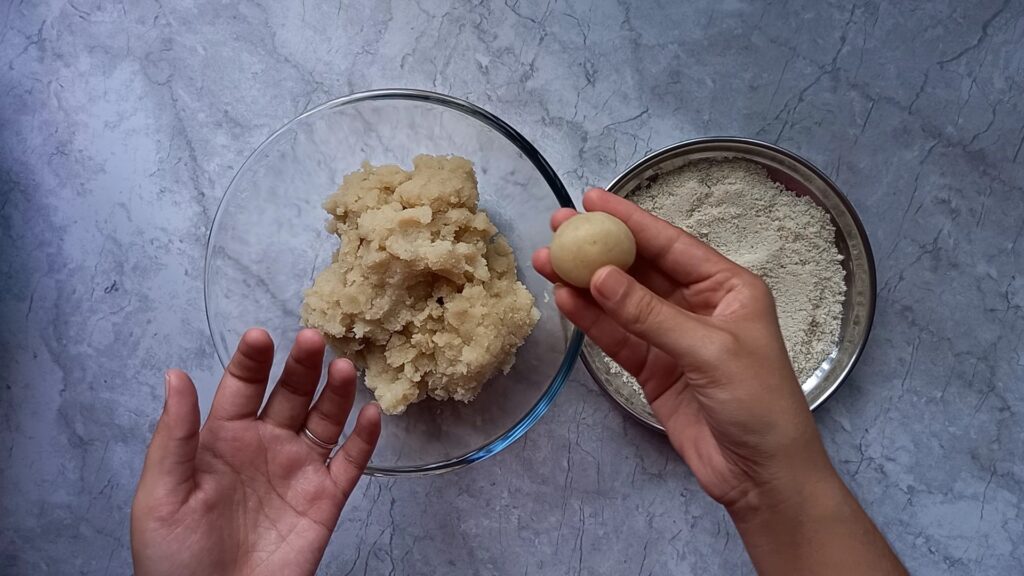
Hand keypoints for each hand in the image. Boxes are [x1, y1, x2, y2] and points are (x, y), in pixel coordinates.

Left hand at [131, 328, 380, 575]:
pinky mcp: (325, 500)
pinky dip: (365, 438)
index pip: (241, 386)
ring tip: (344, 367)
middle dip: (301, 365)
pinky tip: (371, 414)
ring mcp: (298, 471)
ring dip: (336, 392)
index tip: (261, 336)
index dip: (252, 360)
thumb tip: (175, 374)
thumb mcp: (161, 495)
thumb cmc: (174, 559)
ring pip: (324, 419)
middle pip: (289, 393)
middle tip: (312, 338)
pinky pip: (351, 463)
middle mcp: (264, 446)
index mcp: (222, 439)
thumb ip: (174, 435)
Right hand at [534, 189, 904, 574]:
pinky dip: (592, 321)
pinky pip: (618, 337)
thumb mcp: (709, 351)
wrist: (761, 475)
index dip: (630, 221)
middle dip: (600, 248)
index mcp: (727, 288)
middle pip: (641, 269)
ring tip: (545, 262)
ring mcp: (673, 338)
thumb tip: (599, 276)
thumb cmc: (757, 402)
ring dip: (586, 284)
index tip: (590, 199)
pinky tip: (564, 300)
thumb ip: (650, 314)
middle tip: (557, 227)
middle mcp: (698, 306)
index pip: (671, 245)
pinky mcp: (654, 369)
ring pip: (622, 302)